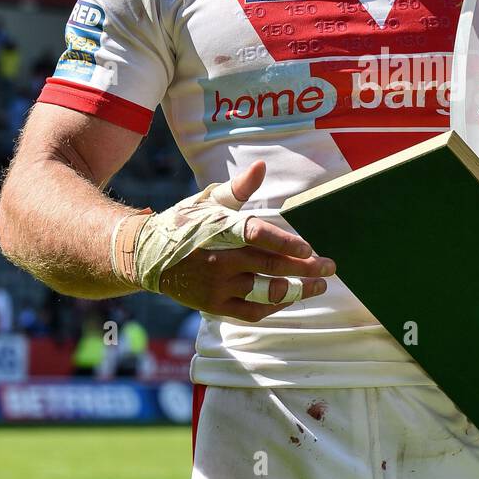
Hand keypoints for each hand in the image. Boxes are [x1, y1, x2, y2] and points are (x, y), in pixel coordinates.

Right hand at [158, 160, 334, 321]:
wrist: (148, 255)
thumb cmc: (186, 223)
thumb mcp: (208, 201)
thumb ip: (239, 188)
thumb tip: (261, 166)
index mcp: (220, 229)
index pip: (255, 235)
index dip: (284, 243)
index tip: (308, 248)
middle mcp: (219, 259)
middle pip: (269, 266)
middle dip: (306, 268)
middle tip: (330, 267)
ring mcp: (217, 285)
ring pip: (265, 291)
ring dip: (297, 290)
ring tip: (319, 286)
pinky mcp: (214, 305)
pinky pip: (252, 311)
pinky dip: (275, 306)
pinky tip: (291, 297)